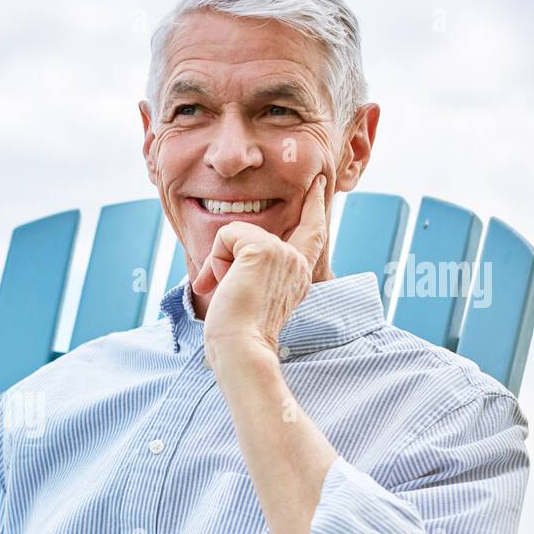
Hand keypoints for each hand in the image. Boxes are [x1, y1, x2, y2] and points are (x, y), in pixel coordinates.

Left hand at [199, 173, 328, 363]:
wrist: (239, 348)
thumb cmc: (237, 336)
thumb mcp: (252, 299)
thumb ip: (251, 275)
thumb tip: (217, 273)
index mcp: (299, 277)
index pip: (312, 235)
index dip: (315, 207)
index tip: (319, 185)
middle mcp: (297, 263)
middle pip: (275, 227)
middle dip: (274, 224)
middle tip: (314, 186)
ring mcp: (282, 253)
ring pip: (238, 235)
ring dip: (221, 262)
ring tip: (226, 290)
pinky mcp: (261, 249)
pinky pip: (226, 235)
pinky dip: (215, 260)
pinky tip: (221, 282)